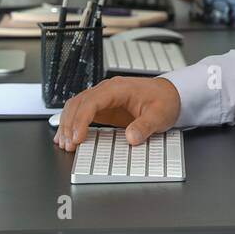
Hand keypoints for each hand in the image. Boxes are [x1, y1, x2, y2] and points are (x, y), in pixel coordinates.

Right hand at [52, 76, 181, 150]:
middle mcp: (107, 90)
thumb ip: (145, 126)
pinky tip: (66, 136)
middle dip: (69, 124)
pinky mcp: (103, 107)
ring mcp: (103, 98)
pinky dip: (71, 123)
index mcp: (118, 89)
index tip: (78, 137)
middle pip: (78, 103)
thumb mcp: (159, 115)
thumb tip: (131, 137)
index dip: (81, 120)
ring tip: (64, 143)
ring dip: (67, 124)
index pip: (91, 101)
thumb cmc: (164, 100)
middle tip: (69, 145)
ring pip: (76, 106)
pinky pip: (81, 112)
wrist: (170, 94)